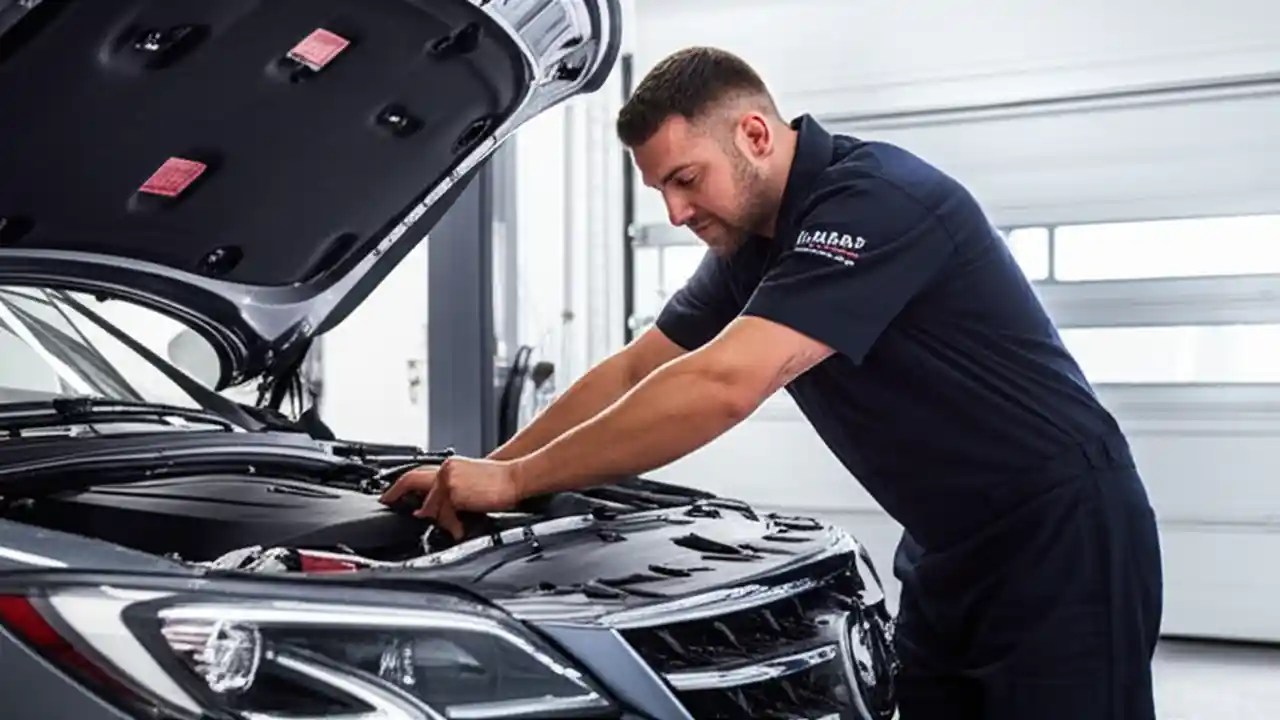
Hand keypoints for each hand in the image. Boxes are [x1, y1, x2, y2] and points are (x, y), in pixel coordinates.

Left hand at [379, 457, 522, 538]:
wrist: (516, 478)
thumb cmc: (499, 482)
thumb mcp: (469, 482)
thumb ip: (448, 493)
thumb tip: (428, 511)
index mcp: (449, 465)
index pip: (416, 473)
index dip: (398, 485)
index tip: (387, 495)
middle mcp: (445, 470)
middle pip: (416, 488)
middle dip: (398, 494)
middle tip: (387, 502)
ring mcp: (448, 480)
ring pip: (432, 507)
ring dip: (443, 520)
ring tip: (457, 525)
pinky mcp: (454, 493)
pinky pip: (445, 514)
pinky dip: (453, 524)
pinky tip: (463, 525)